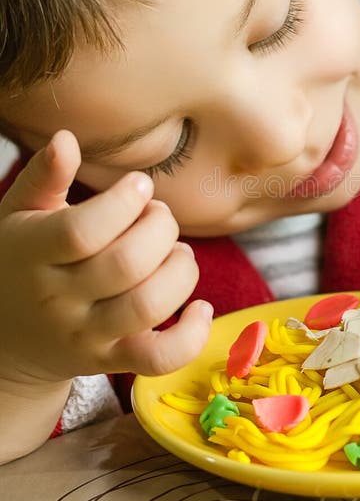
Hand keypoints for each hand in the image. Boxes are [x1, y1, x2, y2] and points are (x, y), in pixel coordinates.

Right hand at [0, 130, 212, 386]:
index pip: (82, 231)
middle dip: (160, 228)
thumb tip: (65, 138)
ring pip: (148, 306)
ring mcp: (86, 335)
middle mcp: (58, 299)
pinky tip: (199, 307)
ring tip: (177, 252)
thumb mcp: (18, 214)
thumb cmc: (19, 261)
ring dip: (180, 270)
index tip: (140, 185)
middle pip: (126, 265)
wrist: (4, 341)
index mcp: (31, 253)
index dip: (123, 202)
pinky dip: (192, 335)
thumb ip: (43, 177)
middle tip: (158, 215)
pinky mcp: (112, 362)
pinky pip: (160, 359)